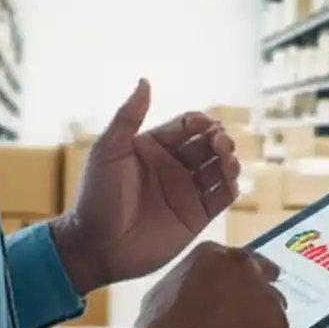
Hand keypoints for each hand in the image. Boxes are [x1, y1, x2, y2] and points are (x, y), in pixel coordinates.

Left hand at [52, 79, 241, 294]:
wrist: (96, 246)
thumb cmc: (97, 196)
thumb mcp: (108, 151)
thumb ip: (128, 117)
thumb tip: (145, 80)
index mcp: (155, 147)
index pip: (188, 125)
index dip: (202, 122)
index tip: (209, 126)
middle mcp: (174, 166)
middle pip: (208, 144)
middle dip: (220, 139)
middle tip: (220, 143)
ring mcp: (187, 191)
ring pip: (220, 168)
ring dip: (229, 161)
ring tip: (227, 162)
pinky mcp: (197, 216)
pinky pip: (223, 197)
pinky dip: (232, 187)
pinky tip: (230, 182)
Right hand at [126, 243, 288, 327]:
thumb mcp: (167, 290)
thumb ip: (192, 282)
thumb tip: (197, 291)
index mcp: (214, 254)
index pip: (234, 261)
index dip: (233, 280)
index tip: (229, 294)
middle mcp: (244, 266)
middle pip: (261, 275)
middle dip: (254, 292)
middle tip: (241, 314)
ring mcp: (264, 293)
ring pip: (271, 304)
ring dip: (261, 316)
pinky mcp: (277, 321)